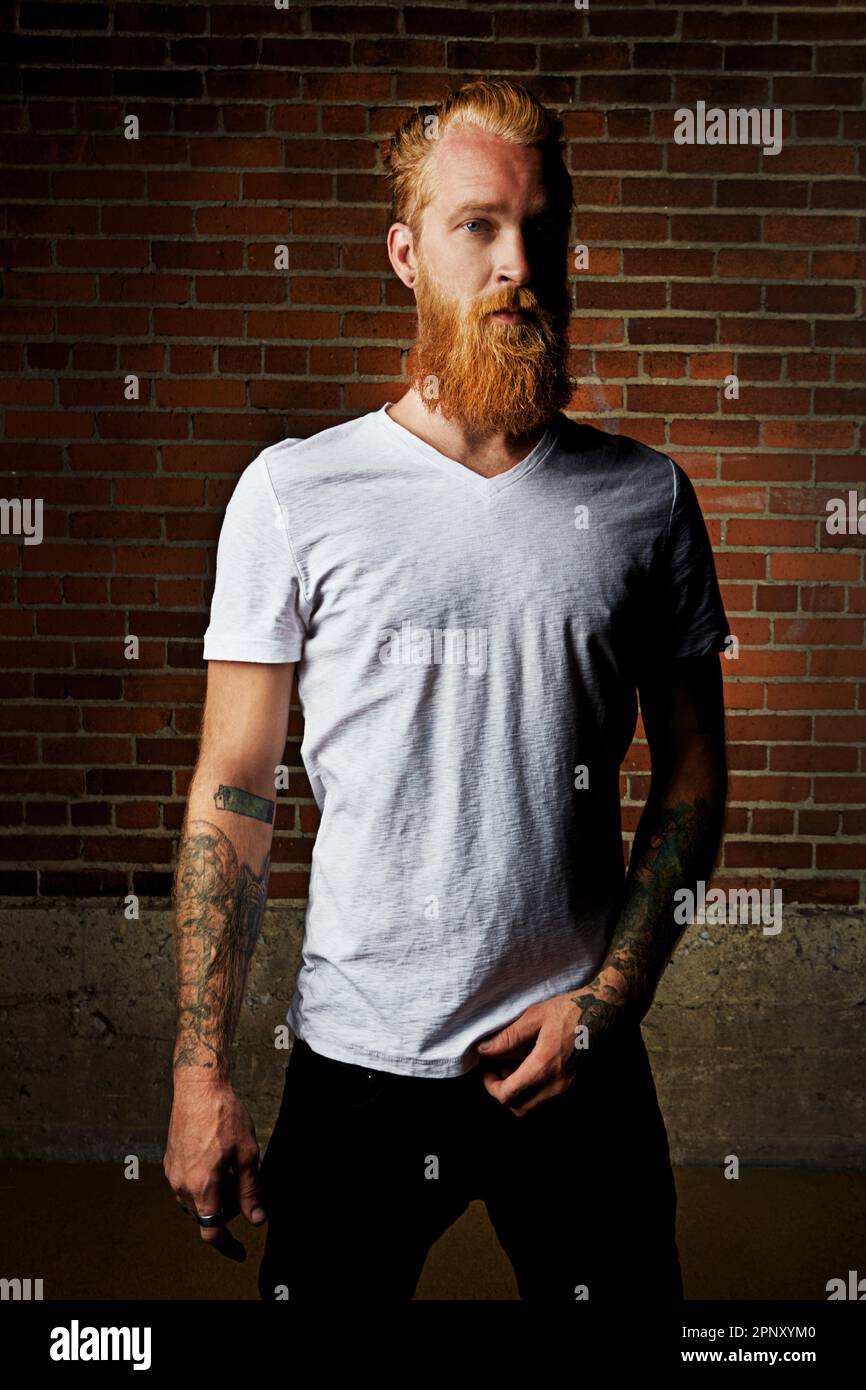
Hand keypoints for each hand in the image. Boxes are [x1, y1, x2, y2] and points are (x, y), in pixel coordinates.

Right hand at [163, 1072, 265, 1260]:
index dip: (227, 1246)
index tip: (240, 1252)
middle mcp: (181, 1184)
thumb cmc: (224, 1116)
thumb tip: (256, 1219)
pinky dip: (202, 1185)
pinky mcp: (170, 1162)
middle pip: (205, 1217)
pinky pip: (186, 1186)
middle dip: (225, 1213)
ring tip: (231, 1172)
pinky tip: (216, 1162)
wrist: (198, 1088)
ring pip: (194, 1202)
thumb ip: (250, 1190)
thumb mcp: (247, 1155)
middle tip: (244, 1189)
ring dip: (213, 1198)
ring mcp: (173, 1173)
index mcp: (201, 1186)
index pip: (212, 1231)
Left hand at [475, 977, 625, 1117]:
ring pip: (535, 1108)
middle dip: (504, 1094)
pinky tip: (535, 1070)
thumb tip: (483, 1050)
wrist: (607, 1012)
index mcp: (544, 1067)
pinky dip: (536, 1093)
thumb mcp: (534, 1016)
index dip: (491, 1087)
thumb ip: (507, 1037)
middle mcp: (558, 1085)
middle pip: (519, 1109)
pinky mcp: (577, 1087)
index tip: (488, 1071)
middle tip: (500, 1071)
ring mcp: (570, 1089)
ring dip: (520, 1095)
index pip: (507, 1096)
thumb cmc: (571, 1009)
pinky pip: (549, 1101)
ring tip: (517, 1069)